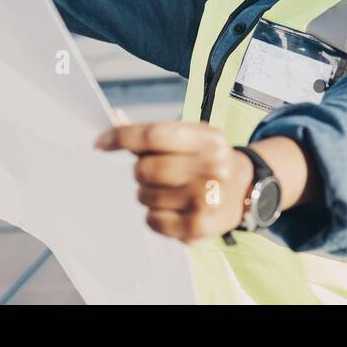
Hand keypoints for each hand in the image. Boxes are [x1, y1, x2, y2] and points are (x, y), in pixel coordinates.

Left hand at [94, 120, 252, 243]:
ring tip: (170, 191)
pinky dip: (155, 215)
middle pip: (144, 169)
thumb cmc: (206, 158)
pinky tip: (173, 208)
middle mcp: (212, 167)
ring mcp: (206, 199)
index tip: (100, 142)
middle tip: (153, 173)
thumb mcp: (191, 136)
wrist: (246, 189)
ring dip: (148, 194)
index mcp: (207, 139)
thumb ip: (153, 132)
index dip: (120, 137)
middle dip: (140, 171)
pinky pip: (152, 221)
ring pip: (144, 196)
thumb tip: (114, 119)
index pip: (154, 135)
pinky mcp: (199, 227)